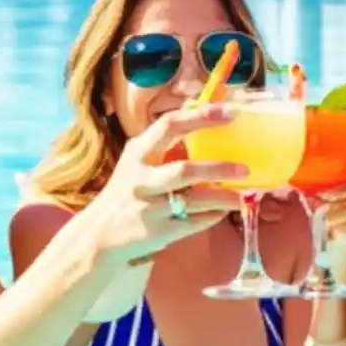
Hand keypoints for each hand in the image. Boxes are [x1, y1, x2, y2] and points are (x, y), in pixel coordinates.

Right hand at [92, 104, 246, 265]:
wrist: (100, 236)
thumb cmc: (129, 192)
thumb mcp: (140, 162)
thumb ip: (168, 142)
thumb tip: (204, 109)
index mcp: (138, 153)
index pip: (169, 125)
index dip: (202, 116)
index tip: (232, 112)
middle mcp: (142, 179)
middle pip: (185, 170)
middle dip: (218, 168)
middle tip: (245, 168)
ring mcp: (149, 207)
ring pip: (195, 200)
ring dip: (223, 197)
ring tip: (241, 195)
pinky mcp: (158, 232)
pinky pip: (195, 222)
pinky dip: (213, 216)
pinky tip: (222, 210)